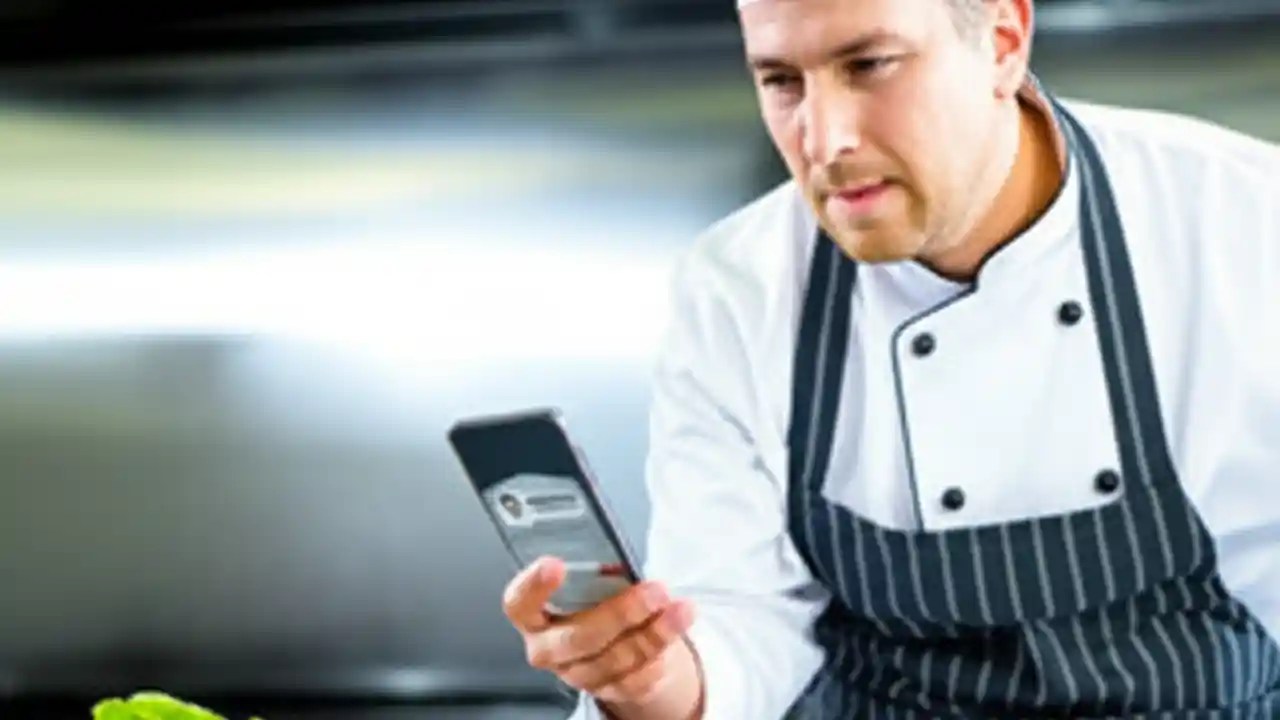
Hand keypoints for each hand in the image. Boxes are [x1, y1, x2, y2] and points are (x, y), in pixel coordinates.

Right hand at [502, 556, 702, 715]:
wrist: (613, 636)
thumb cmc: (594, 596)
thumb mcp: (589, 577)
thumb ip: (597, 570)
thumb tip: (624, 562)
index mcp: (531, 614)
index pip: (519, 602)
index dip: (533, 585)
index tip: (555, 563)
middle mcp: (548, 648)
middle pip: (578, 638)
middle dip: (622, 614)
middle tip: (655, 591)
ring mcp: (577, 674)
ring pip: (615, 660)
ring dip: (655, 634)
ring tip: (681, 610)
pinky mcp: (607, 690)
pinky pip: (634, 680)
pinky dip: (659, 656)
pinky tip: (674, 635)